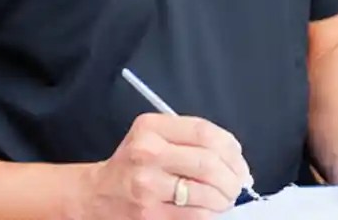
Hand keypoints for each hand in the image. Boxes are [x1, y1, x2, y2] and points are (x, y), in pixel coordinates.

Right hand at [73, 113, 251, 219]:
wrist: (98, 194)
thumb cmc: (133, 165)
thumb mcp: (152, 137)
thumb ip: (189, 140)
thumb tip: (236, 161)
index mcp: (150, 127)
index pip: (204, 132)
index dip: (231, 148)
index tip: (238, 161)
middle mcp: (147, 152)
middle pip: (210, 163)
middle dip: (233, 178)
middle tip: (236, 185)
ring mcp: (148, 185)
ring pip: (207, 192)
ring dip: (225, 199)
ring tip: (223, 199)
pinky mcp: (151, 214)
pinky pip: (198, 215)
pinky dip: (212, 213)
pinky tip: (208, 210)